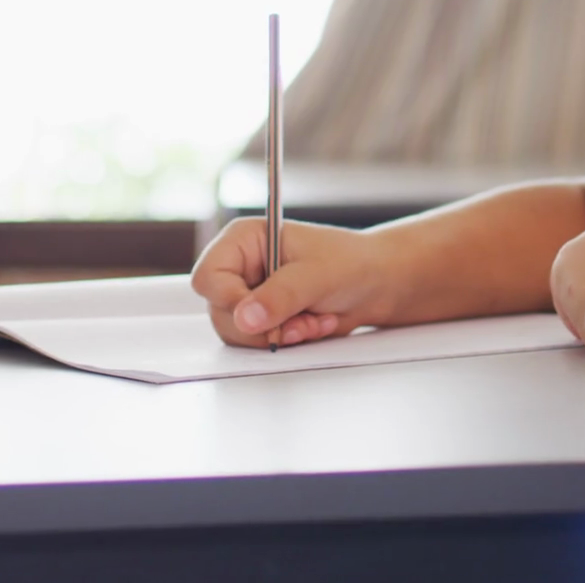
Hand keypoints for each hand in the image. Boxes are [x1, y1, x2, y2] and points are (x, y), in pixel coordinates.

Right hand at [191, 218, 395, 348]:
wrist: (375, 284)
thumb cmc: (351, 262)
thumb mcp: (317, 274)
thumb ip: (281, 295)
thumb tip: (246, 317)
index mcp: (244, 241)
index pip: (209, 277)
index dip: (229, 300)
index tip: (258, 315)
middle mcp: (241, 268)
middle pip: (220, 312)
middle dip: (264, 325)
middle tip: (301, 322)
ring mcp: (250, 296)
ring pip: (238, 333)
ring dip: (279, 336)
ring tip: (313, 321)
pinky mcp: (263, 320)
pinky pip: (258, 343)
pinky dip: (287, 342)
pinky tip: (313, 326)